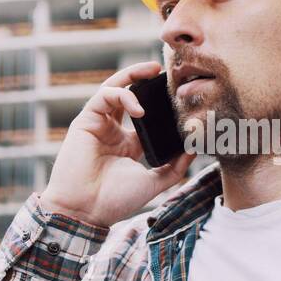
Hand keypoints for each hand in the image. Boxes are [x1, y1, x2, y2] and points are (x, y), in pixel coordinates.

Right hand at [40, 61, 195, 227]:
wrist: (86, 211)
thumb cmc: (115, 200)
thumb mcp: (154, 182)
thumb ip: (175, 167)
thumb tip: (195, 149)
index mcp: (128, 144)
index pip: (146, 115)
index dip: (161, 103)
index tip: (179, 94)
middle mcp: (113, 131)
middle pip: (129, 96)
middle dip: (145, 79)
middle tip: (165, 69)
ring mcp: (98, 125)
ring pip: (114, 89)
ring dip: (133, 77)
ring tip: (153, 71)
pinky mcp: (85, 121)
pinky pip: (103, 97)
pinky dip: (121, 96)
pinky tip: (138, 108)